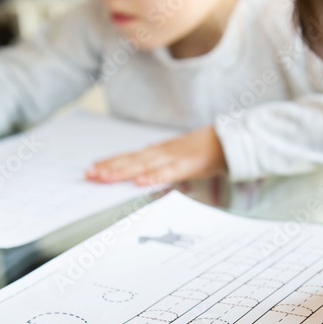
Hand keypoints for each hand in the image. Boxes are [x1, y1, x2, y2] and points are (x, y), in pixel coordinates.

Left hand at [86, 126, 226, 185]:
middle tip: (89, 174)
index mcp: (161, 151)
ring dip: (124, 171)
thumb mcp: (182, 159)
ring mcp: (175, 156)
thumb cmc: (208, 151)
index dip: (112, 162)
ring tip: (104, 177)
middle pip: (132, 160)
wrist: (233, 140)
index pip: (131, 157)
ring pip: (144, 165)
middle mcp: (163, 151)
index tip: (93, 169)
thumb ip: (164, 167)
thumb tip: (148, 176)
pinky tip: (140, 182)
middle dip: (110, 168)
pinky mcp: (189, 163)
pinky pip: (169, 172)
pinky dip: (154, 177)